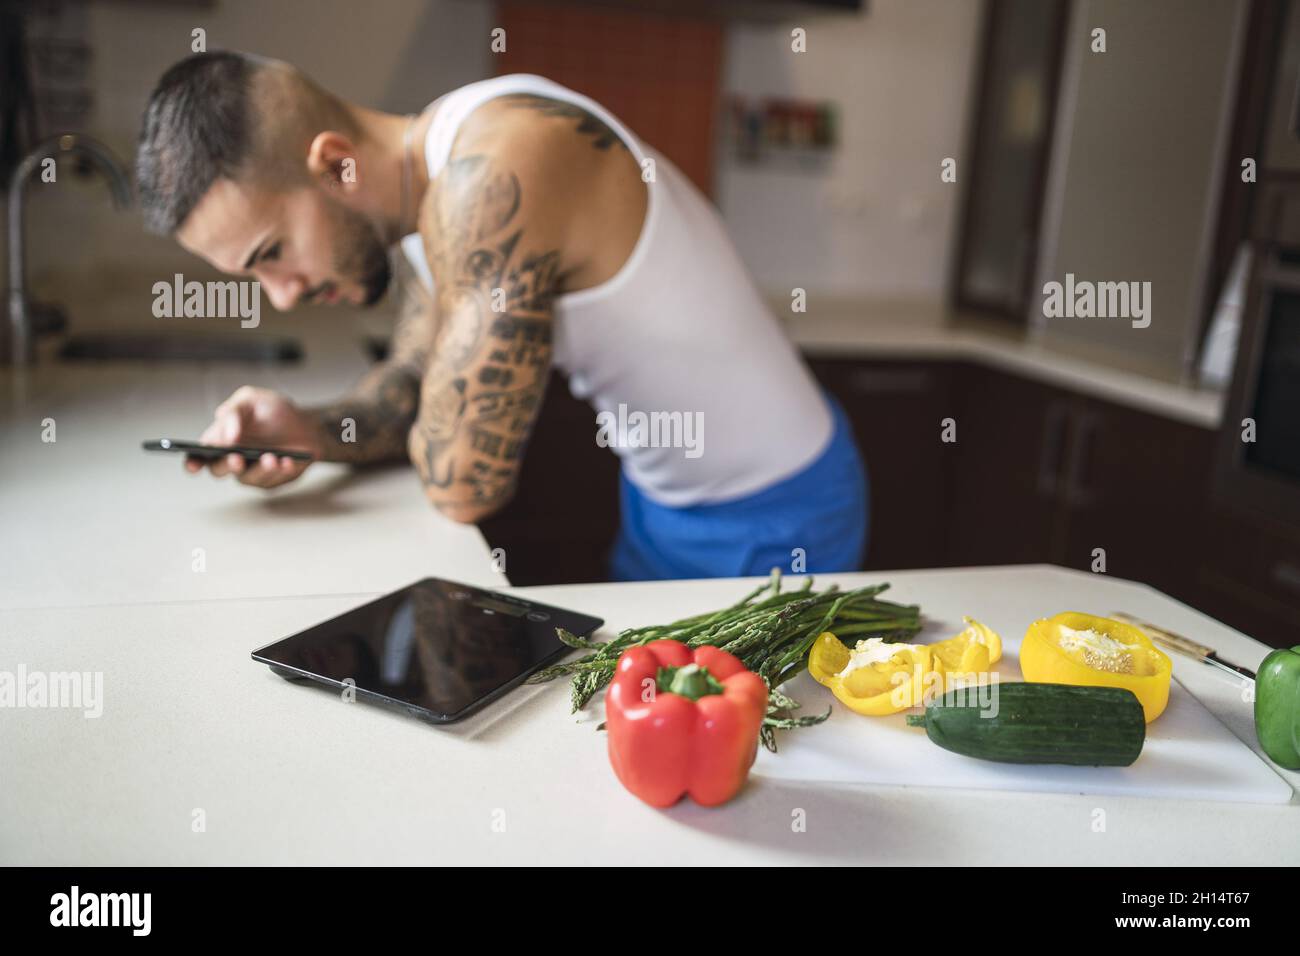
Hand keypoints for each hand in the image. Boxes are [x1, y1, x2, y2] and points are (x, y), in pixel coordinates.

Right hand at [189, 386, 321, 488]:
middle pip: (219, 470)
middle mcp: (232, 459)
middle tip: (237, 458)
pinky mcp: (273, 479)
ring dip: (260, 469)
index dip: (193, 463)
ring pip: (249, 478)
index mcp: (220, 439)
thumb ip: (233, 412)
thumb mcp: (251, 400)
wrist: (305, 423)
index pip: (199, 455)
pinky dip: (281, 470)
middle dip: (227, 465)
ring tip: (271, 458)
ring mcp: (252, 471)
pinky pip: (274, 479)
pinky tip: (287, 461)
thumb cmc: (272, 411)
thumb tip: (226, 435)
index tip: (194, 465)